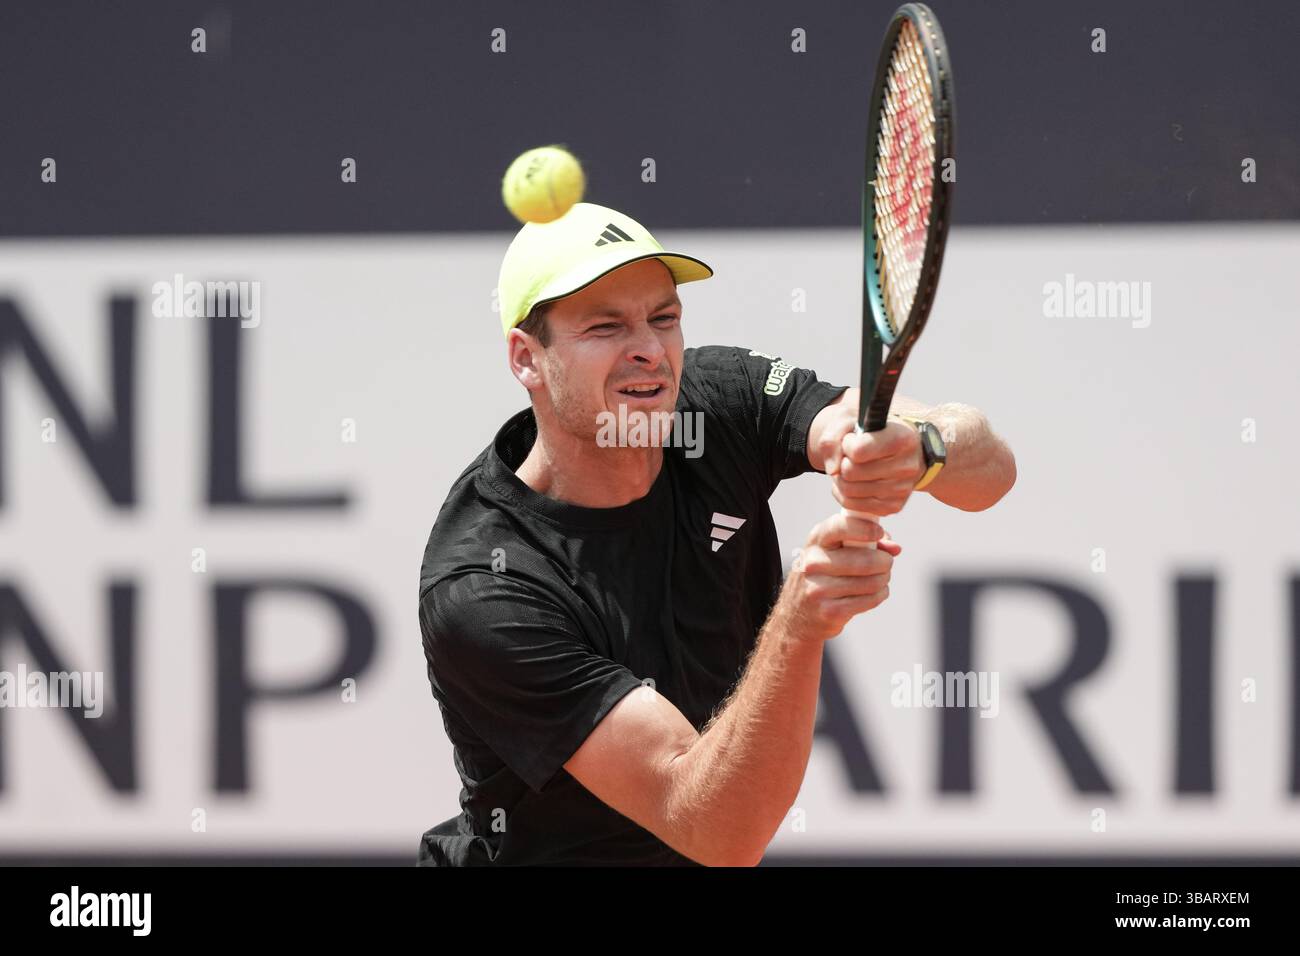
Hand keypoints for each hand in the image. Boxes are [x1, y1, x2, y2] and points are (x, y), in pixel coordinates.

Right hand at [779, 513, 901, 642]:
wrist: (798, 614)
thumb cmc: (825, 575)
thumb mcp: (836, 550)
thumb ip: (867, 541)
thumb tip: (895, 548)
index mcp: (816, 540)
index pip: (841, 526)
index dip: (865, 529)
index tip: (878, 533)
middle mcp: (813, 563)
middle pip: (866, 560)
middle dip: (885, 561)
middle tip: (886, 563)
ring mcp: (819, 589)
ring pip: (873, 582)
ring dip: (884, 579)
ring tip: (880, 579)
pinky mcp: (830, 611)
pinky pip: (870, 600)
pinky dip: (880, 595)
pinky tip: (874, 593)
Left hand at [826, 419, 924, 518]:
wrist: (899, 449)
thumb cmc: (874, 433)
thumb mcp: (852, 421)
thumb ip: (833, 438)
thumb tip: (832, 470)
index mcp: (901, 439)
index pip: (858, 451)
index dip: (846, 445)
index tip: (852, 440)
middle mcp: (906, 466)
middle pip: (850, 472)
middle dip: (841, 463)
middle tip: (849, 457)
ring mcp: (902, 490)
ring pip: (849, 491)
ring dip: (840, 480)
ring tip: (850, 469)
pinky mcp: (893, 506)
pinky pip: (853, 507)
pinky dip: (844, 495)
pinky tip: (851, 483)